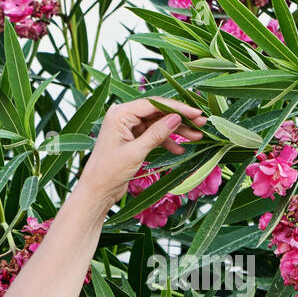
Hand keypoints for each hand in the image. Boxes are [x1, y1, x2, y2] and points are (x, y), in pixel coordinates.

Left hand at [76, 96, 208, 211]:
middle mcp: (123, 117)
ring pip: (158, 124)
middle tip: (202, 123)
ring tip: (197, 137)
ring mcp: (128, 128)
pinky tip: (180, 150)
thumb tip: (177, 117)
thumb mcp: (136, 152)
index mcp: (120, 114)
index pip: (154, 104)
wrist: (96, 192)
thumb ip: (157, 133)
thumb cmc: (109, 172)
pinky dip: (167, 142)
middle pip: (158, 112)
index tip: (196, 112)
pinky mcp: (132, 140)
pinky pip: (153, 136)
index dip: (177, 107)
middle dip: (180, 118)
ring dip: (177, 131)